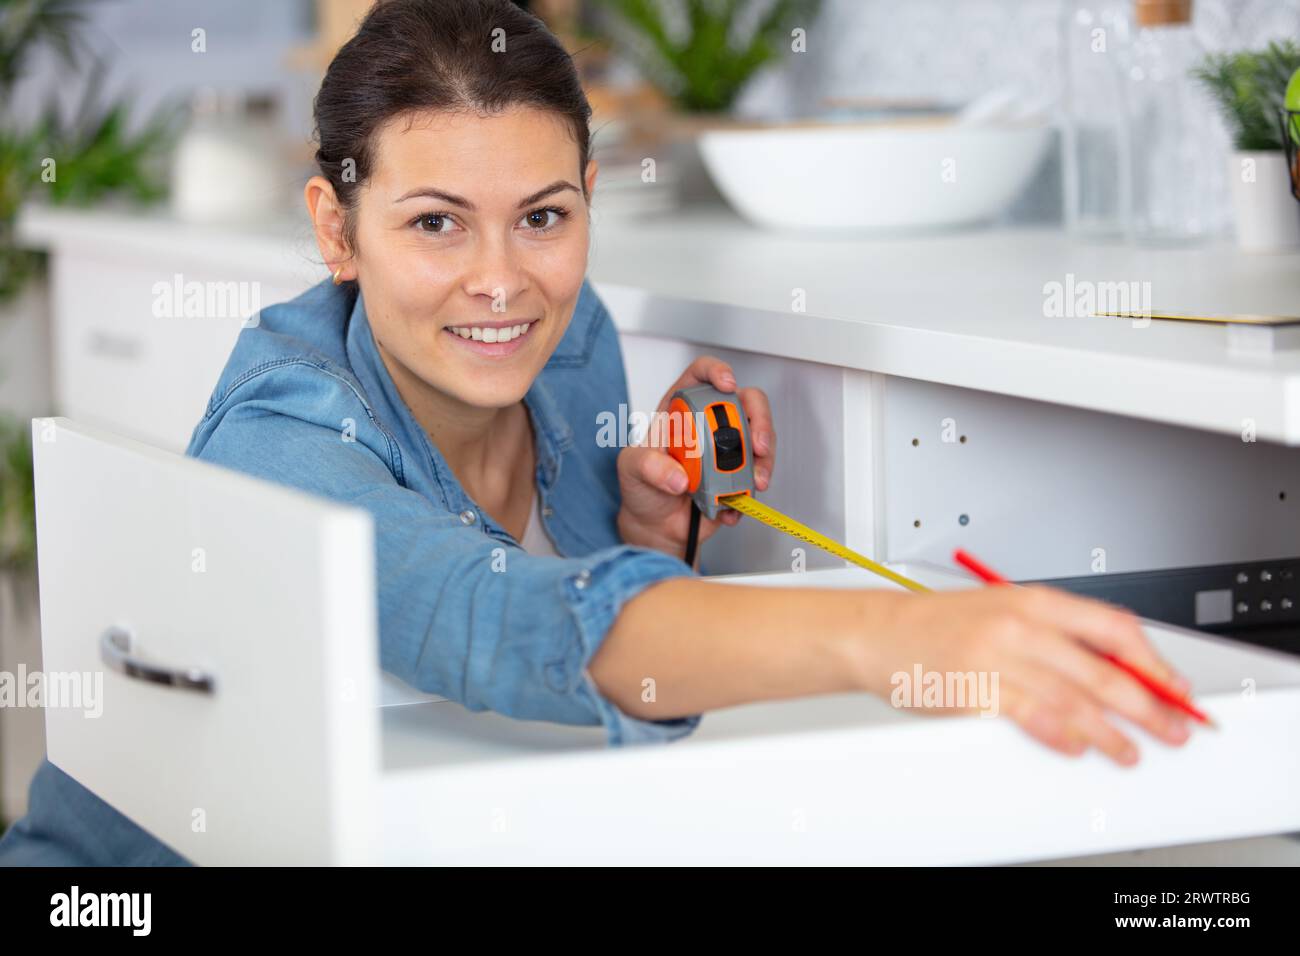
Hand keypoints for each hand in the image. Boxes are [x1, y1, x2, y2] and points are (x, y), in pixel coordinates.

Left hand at [616, 356, 774, 562]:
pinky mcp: (739, 476)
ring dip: (764, 461)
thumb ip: (649, 466)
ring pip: (761, 440)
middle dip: (760, 420)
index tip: (727, 385)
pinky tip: (731, 507)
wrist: (655, 525)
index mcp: (682, 408)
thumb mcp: (632, 469)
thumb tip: (678, 477)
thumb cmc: (642, 487)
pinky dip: (750, 493)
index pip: (701, 375)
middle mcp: (710, 423)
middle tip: (757, 445)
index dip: (717, 371)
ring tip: (753, 482)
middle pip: (746, 402)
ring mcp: (728, 450)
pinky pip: (756, 477)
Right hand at [856, 584, 1194, 764]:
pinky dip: (1061, 735)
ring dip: (1110, 732)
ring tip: (1130, 750)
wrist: (879, 633)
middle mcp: (1020, 626)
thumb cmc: (938, 623)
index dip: (1152, 661)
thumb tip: (1111, 667)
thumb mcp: (1002, 609)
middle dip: (1147, 706)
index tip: (1173, 686)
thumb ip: (1054, 633)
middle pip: (1103, 672)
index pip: (1113, 628)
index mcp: (1033, 600)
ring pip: (1074, 701)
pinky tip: (1077, 745)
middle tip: (1171, 727)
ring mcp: (998, 658)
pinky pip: (1033, 717)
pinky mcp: (977, 690)